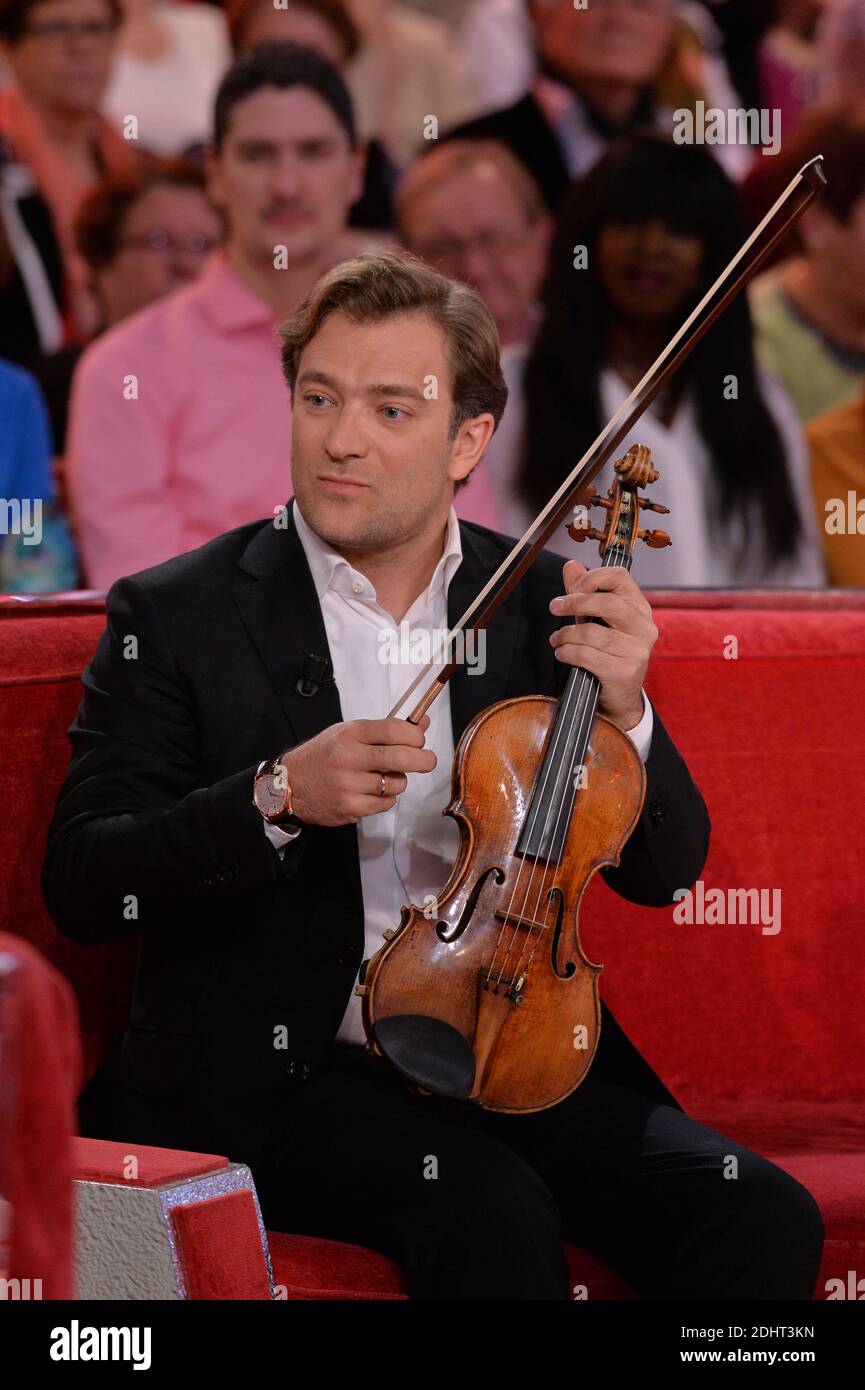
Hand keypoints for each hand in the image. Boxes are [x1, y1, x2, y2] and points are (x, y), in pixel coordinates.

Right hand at [279, 714, 435, 826]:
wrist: (288, 785)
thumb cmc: (324, 756)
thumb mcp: (348, 734)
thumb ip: (384, 730)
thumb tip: (423, 723)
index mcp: (350, 733)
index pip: (393, 729)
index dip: (415, 735)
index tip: (420, 739)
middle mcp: (350, 757)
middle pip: (402, 758)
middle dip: (424, 760)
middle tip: (428, 761)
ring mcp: (349, 784)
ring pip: (397, 783)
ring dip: (398, 781)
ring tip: (382, 777)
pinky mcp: (350, 808)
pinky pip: (385, 803)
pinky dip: (385, 798)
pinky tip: (369, 792)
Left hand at [548, 559, 657, 731]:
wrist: (620, 697)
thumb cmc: (608, 653)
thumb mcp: (597, 620)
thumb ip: (584, 593)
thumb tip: (571, 565)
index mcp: (640, 608)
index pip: (621, 577)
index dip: (593, 577)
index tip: (572, 588)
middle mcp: (644, 627)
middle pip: (607, 603)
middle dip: (575, 603)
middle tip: (554, 607)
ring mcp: (637, 651)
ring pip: (592, 632)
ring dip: (566, 634)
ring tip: (557, 639)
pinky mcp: (624, 672)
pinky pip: (586, 655)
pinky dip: (567, 652)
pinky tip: (562, 653)